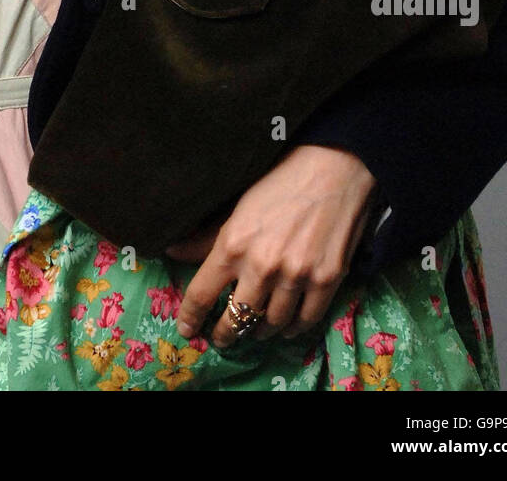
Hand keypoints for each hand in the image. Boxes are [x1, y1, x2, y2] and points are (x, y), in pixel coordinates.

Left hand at [167, 145, 378, 347]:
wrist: (334, 166)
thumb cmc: (281, 180)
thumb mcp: (237, 206)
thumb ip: (206, 237)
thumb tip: (172, 252)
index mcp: (233, 245)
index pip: (202, 294)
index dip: (191, 317)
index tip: (188, 330)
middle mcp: (262, 267)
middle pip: (236, 319)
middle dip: (225, 334)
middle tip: (221, 339)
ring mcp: (296, 277)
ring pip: (272, 324)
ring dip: (260, 330)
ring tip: (254, 328)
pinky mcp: (327, 281)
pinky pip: (305, 320)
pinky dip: (293, 328)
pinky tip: (286, 325)